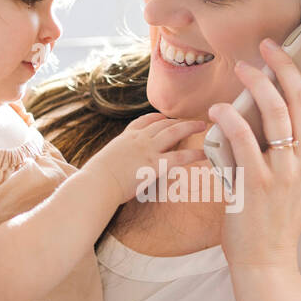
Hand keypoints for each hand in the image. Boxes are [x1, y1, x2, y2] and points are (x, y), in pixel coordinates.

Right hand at [85, 111, 206, 203]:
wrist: (98, 182)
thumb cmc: (96, 177)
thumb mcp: (104, 161)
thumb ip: (115, 159)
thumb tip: (112, 168)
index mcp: (125, 138)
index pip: (143, 122)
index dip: (156, 118)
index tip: (164, 117)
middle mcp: (139, 139)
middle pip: (163, 124)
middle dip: (178, 121)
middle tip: (191, 121)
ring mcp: (148, 150)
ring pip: (174, 132)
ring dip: (189, 127)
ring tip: (202, 126)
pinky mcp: (155, 164)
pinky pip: (180, 157)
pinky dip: (194, 153)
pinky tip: (204, 153)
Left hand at [206, 37, 300, 270]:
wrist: (267, 259)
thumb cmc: (276, 217)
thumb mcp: (298, 180)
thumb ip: (293, 147)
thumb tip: (275, 106)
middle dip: (286, 66)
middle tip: (269, 45)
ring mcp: (283, 172)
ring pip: (276, 113)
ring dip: (257, 83)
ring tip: (243, 68)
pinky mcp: (256, 182)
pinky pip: (243, 139)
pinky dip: (230, 118)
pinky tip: (219, 108)